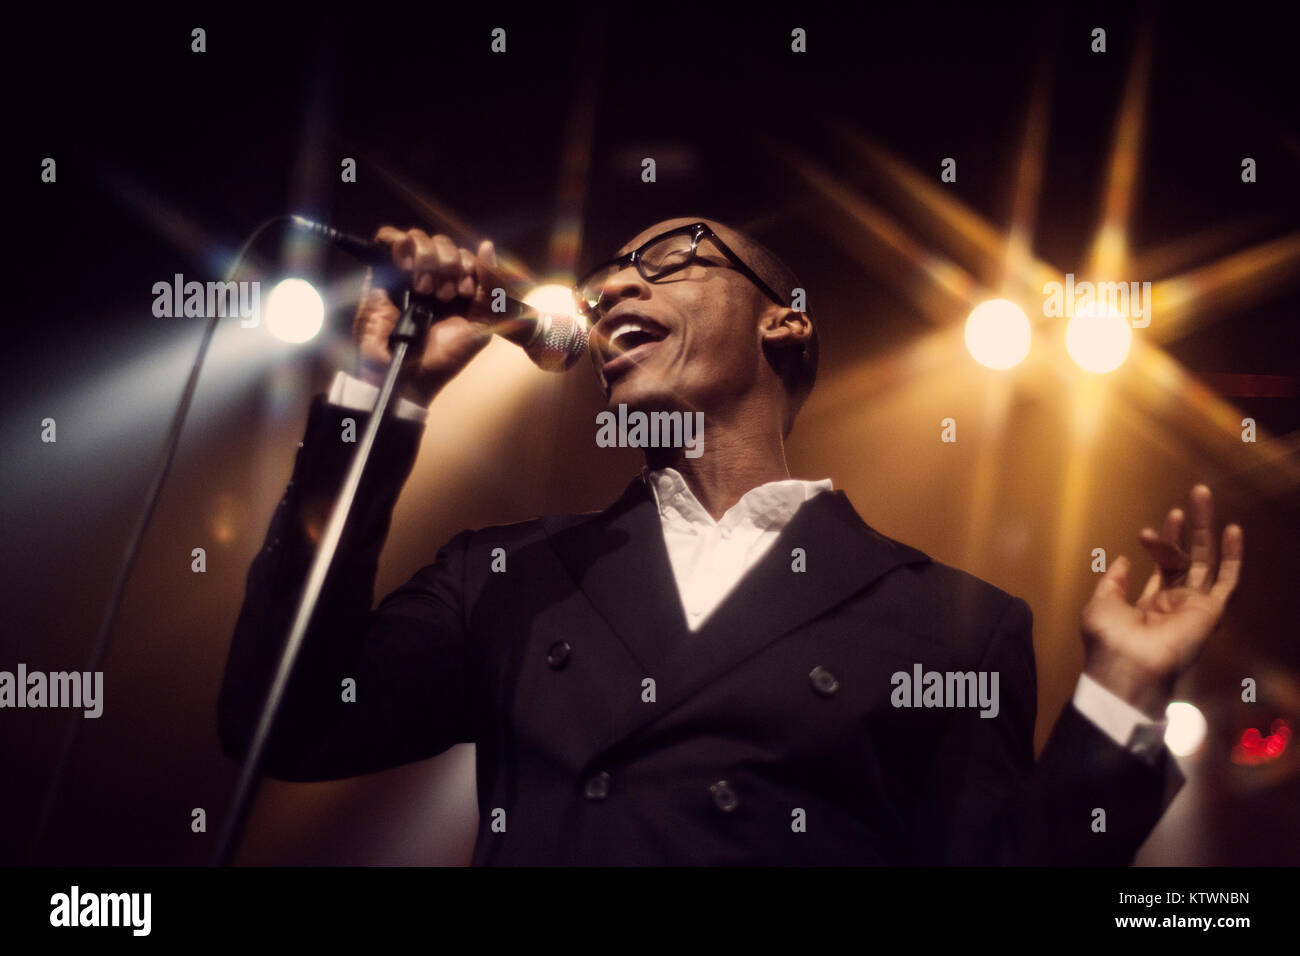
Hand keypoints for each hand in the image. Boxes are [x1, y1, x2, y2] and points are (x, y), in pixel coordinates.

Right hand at [352, 227, 501, 405]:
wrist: (410, 375)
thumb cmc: (445, 357)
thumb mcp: (482, 325)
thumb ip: (492, 288)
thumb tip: (487, 245)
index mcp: (458, 286)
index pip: (466, 255)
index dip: (469, 267)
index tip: (465, 294)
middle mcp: (433, 276)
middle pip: (442, 243)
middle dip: (448, 265)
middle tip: (443, 296)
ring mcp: (407, 272)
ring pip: (418, 237)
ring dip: (427, 259)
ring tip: (425, 289)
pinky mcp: (381, 272)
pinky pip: (389, 237)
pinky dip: (400, 244)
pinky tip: (406, 267)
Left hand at [1081, 484, 1243, 718]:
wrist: (1124, 664)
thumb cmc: (1108, 640)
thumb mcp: (1101, 603)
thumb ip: (1113, 582)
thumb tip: (1123, 560)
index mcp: (1150, 605)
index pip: (1164, 566)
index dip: (1162, 542)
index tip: (1151, 527)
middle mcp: (1176, 604)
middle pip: (1187, 557)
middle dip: (1188, 526)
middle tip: (1192, 495)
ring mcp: (1194, 607)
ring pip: (1206, 559)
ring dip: (1205, 528)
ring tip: (1201, 494)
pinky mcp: (1210, 611)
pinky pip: (1228, 581)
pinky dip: (1233, 556)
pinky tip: (1232, 529)